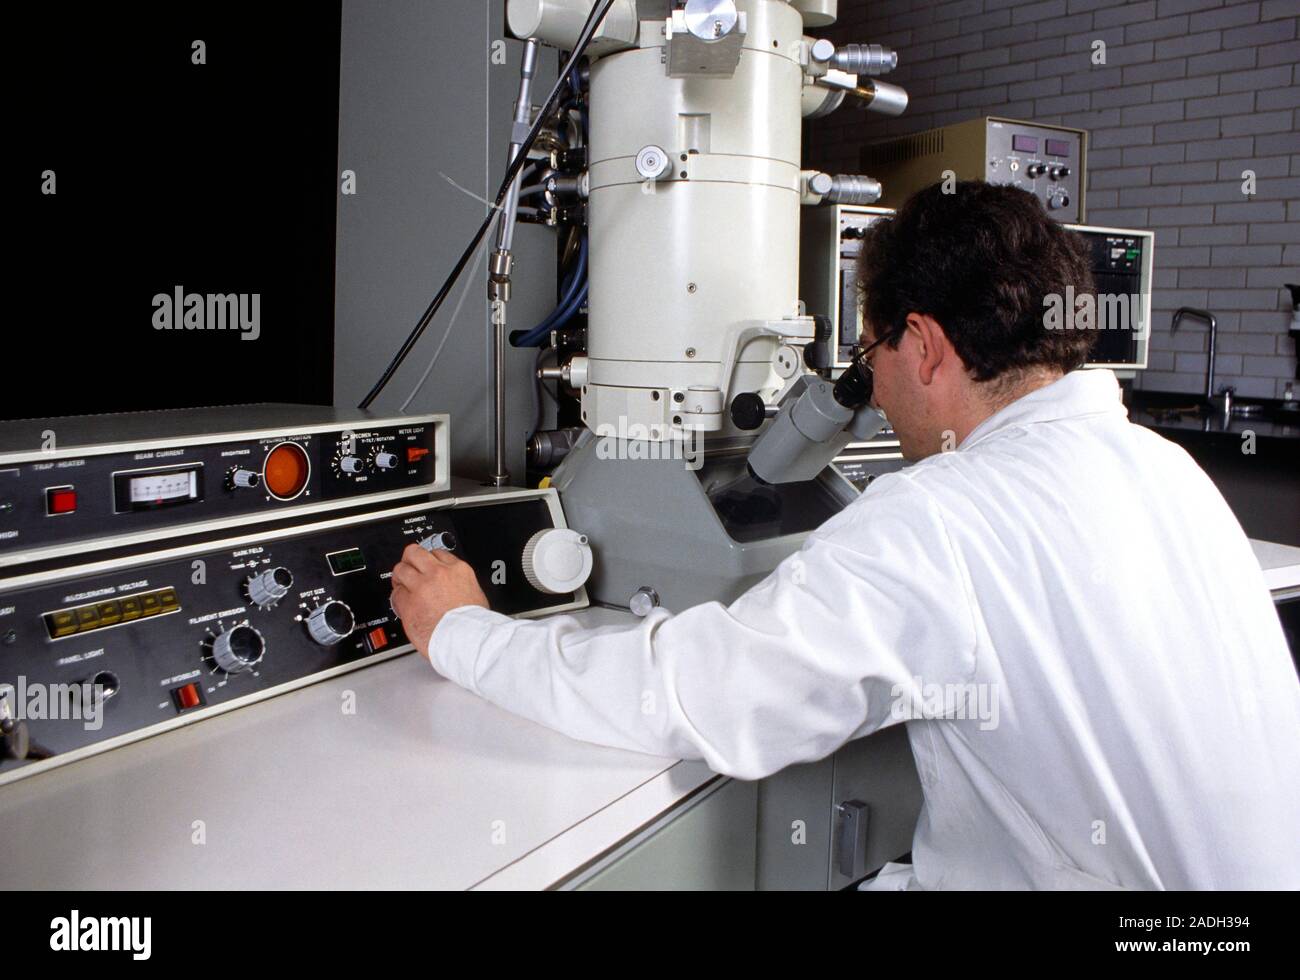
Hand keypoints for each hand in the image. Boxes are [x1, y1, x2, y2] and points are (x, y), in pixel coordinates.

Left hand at [390, 544, 488, 659]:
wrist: (466, 640)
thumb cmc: (474, 624)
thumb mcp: (476, 594)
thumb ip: (461, 585)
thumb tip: (456, 588)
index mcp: (458, 570)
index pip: (436, 553)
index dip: (429, 561)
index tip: (426, 566)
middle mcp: (438, 574)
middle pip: (414, 553)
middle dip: (410, 560)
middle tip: (409, 569)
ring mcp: (421, 587)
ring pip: (401, 569)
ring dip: (400, 577)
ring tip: (402, 586)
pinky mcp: (408, 603)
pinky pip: (396, 594)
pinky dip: (398, 598)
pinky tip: (403, 604)